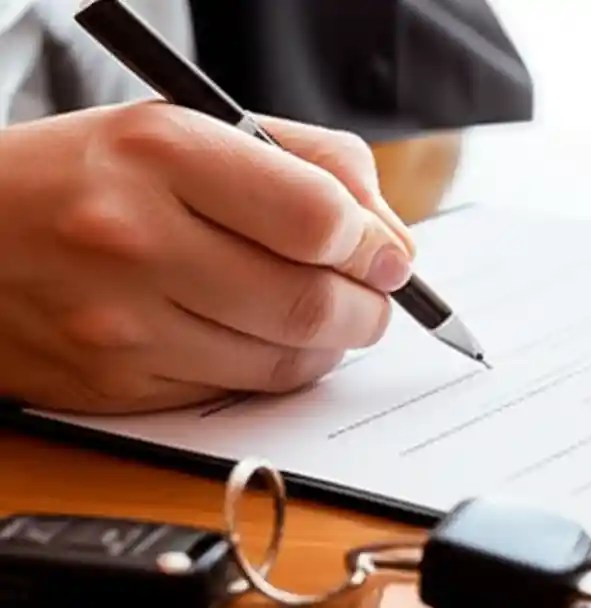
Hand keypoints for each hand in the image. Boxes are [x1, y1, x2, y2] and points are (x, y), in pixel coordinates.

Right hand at [0, 103, 417, 413]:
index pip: (316, 217)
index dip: (374, 243)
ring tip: (325, 314)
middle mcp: (136, 239)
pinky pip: (238, 391)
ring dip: (331, 343)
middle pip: (310, 301)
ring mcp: (122, 323)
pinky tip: (264, 338)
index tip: (388, 253)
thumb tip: (390, 238)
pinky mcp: (115, 386)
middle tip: (373, 296)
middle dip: (370, 307)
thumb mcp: (189, 127)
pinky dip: (275, 370)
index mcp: (161, 152)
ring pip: (285, 359)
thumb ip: (308, 163)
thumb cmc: (92, 175)